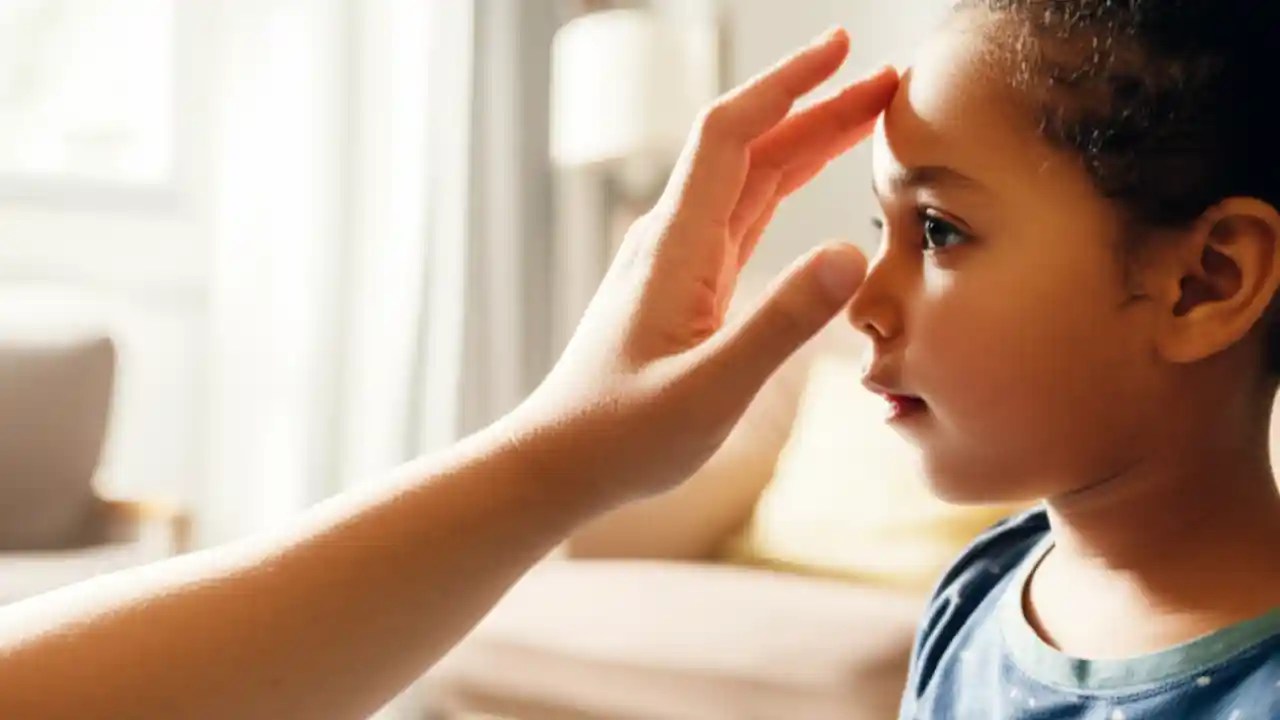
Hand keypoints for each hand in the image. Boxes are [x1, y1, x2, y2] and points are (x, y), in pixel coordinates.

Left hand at [519, 28, 897, 505]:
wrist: (560, 462)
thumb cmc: (622, 435)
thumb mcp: (709, 391)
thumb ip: (779, 325)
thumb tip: (849, 252)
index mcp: (675, 245)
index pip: (733, 134)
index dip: (788, 84)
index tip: (842, 49)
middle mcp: (674, 238)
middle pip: (750, 147)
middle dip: (817, 105)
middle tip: (887, 82)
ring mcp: (679, 260)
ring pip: (750, 179)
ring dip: (806, 141)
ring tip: (867, 115)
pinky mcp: (685, 286)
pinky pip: (743, 216)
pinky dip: (784, 186)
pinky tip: (809, 178)